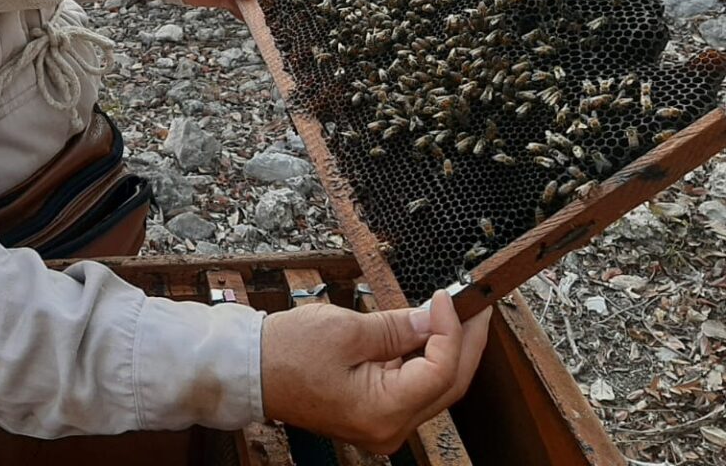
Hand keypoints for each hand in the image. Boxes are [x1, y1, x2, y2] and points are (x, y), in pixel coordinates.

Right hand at [260, 291, 491, 454]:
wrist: (251, 370)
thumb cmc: (287, 352)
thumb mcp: (346, 329)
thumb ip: (398, 326)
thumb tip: (434, 316)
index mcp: (382, 411)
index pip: (441, 371)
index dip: (451, 330)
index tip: (446, 297)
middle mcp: (388, 429)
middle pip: (447, 385)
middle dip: (464, 342)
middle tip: (474, 306)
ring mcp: (383, 426)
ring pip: (434, 387)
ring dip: (447, 349)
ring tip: (454, 313)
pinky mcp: (375, 415)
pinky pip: (413, 388)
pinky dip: (423, 360)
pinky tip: (427, 333)